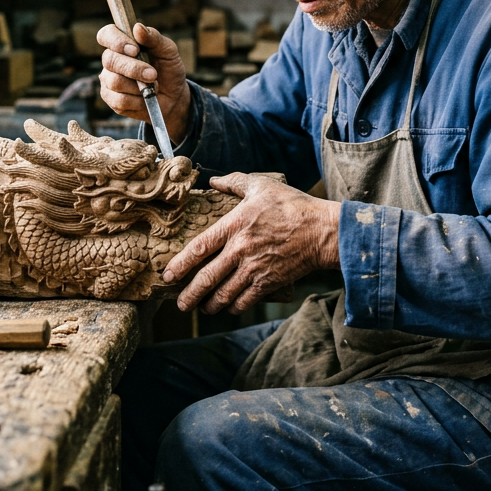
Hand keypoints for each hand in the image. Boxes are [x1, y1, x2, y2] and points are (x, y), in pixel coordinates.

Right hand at [98, 22, 190, 143]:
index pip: (106, 35)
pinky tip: (145, 97)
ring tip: (153, 86)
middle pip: (110, 60)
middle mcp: (111, 60)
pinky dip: (138, 100)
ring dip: (138, 86)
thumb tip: (138, 27)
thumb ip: (154, 38)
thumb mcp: (168, 51)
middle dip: (133, 68)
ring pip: (115, 82)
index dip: (116, 41)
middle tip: (153, 74)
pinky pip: (119, 100)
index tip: (134, 50)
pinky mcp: (111, 99)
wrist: (173, 96)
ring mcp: (108, 80)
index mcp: (122, 43)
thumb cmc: (168, 69)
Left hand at [163, 173, 340, 313]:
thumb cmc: (292, 205)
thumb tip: (213, 182)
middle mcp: (240, 250)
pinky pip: (245, 300)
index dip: (180, 264)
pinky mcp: (269, 282)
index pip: (199, 248)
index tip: (168, 275)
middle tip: (180, 304)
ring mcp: (254, 269)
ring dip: (210, 305)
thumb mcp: (262, 185)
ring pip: (224, 294)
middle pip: (207, 278)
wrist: (322, 231)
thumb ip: (235, 182)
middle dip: (190, 295)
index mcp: (234, 225)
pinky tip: (229, 307)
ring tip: (202, 309)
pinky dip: (234, 307)